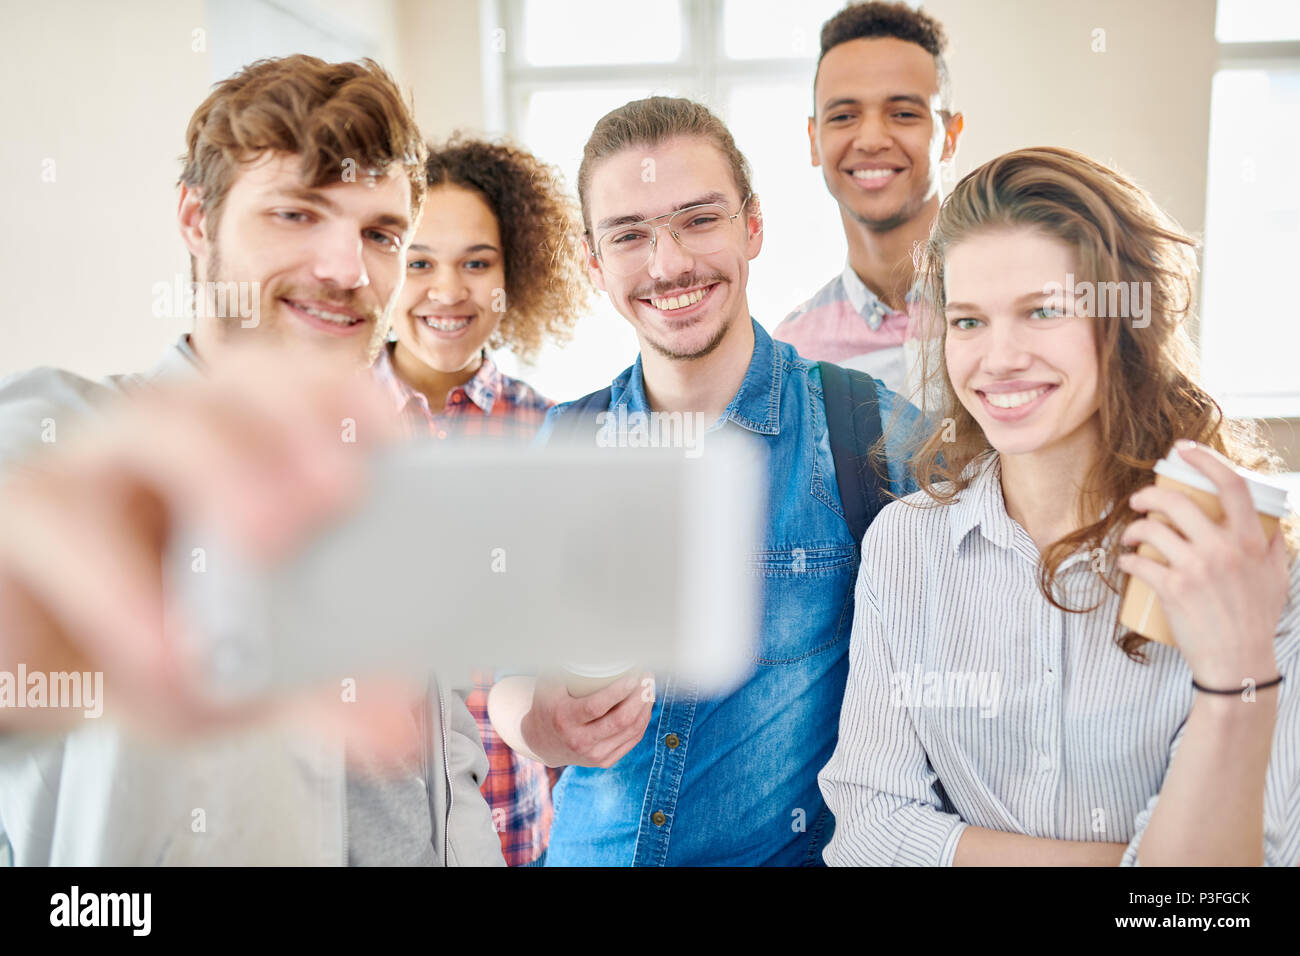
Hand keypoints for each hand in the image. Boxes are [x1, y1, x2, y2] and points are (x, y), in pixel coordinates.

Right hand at [0, 346, 405, 738]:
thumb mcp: (246, 674)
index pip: (285, 386)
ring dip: (216, 478)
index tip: (390, 430)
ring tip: (270, 541)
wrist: (32, 678)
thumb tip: (402, 726)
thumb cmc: (150, 640)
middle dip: (288, 430)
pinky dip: (121, 590)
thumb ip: (322, 690)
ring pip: (145, 429)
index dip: (335, 392)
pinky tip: (167, 652)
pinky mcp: (17, 524)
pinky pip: (66, 529)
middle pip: (227, 393)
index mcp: (229, 452)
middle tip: (341, 490)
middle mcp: (159, 441)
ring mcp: (85, 469)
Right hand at [520, 671, 654, 767]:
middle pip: (620, 720)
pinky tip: (646, 704)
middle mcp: (580, 741)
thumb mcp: (548, 683)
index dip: (619, 691)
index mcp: (564, 719)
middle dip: (640, 696)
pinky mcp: (604, 760)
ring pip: (631, 731)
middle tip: (647, 677)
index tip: (633, 674)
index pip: (597, 706)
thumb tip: (587, 638)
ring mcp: (594, 754)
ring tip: (650, 687)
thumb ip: (564, 662)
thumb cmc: (548, 703)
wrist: (542, 741)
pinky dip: (643, 720)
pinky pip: (632, 740)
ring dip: (645, 707)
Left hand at [1118, 441, 1288, 687]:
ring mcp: (1196, 569)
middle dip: (1150, 495)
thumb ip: (1272, 546)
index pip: (1232, 486)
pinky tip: (1124, 561)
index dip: (1207, 460)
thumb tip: (1268, 522)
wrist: (1238, 660)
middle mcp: (1224, 550)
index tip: (1185, 450)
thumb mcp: (1275, 576)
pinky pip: (1138, 562)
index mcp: (1251, 541)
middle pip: (1178, 503)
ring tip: (1129, 535)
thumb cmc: (1256, 617)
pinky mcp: (1173, 589)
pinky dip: (1125, 559)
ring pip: (1151, 530)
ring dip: (1133, 527)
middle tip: (1139, 500)